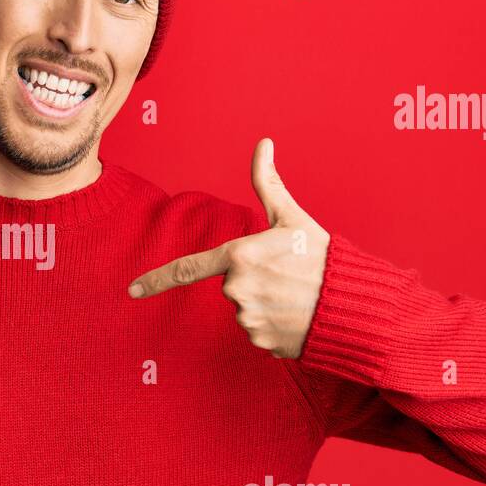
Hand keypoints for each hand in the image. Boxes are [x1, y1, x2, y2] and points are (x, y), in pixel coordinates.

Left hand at [126, 138, 329, 358]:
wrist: (353, 303)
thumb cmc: (321, 256)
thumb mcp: (291, 216)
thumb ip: (268, 182)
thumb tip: (263, 143)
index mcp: (239, 256)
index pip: (188, 269)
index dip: (156, 280)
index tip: (132, 290)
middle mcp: (237, 290)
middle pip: (230, 285)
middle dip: (252, 280)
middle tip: (285, 276)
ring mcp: (248, 319)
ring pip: (244, 309)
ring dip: (264, 303)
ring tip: (294, 296)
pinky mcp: (261, 341)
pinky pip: (257, 331)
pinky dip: (273, 325)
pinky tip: (295, 315)